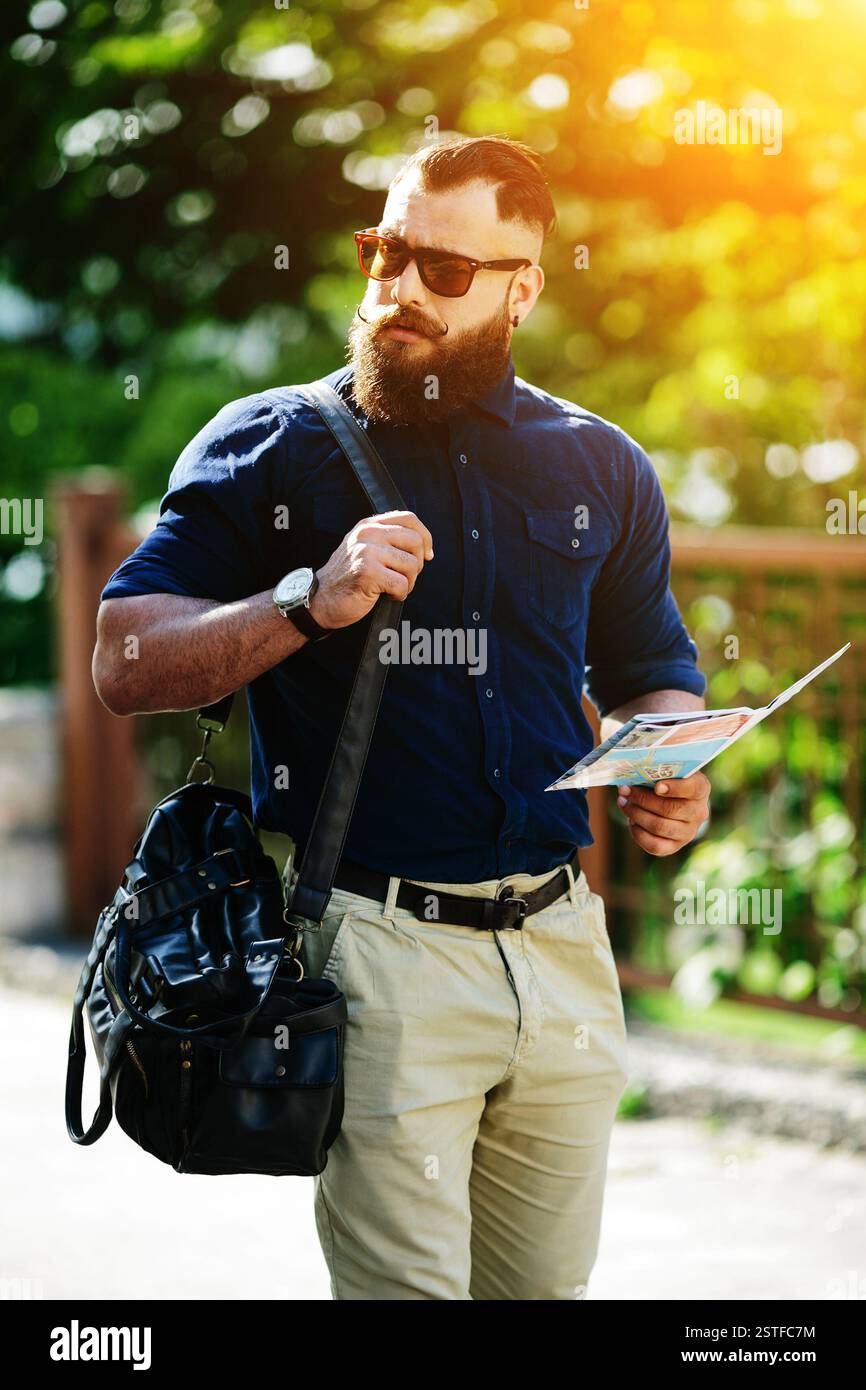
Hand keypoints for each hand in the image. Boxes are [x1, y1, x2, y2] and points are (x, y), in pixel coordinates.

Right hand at [309, 510, 433, 629]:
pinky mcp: (368, 572)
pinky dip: (399, 595)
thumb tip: (424, 546)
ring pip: (412, 565)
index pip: (409, 518)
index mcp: (368, 525)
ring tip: (392, 588)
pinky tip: (386, 595)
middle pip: (415, 541)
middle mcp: (368, 533)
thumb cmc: (346, 579)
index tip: (428, 554)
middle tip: (405, 577)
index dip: (425, 536)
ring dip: (408, 582)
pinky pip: (402, 584)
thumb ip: (387, 540)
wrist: (320, 600)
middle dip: (418, 564)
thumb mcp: (364, 549)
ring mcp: (367, 551)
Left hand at [616, 772, 710, 855]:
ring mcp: (688, 832)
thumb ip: (657, 771)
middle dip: (643, 799)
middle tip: (625, 790)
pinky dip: (638, 833)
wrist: (673, 802)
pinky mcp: (675, 846)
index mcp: (701, 789)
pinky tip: (631, 821)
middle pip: (671, 809)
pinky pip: (655, 845)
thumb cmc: (668, 781)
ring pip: (660, 827)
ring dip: (636, 814)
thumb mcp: (668, 772)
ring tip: (623, 803)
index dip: (675, 788)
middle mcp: (699, 813)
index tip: (657, 786)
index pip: (694, 788)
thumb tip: (631, 776)